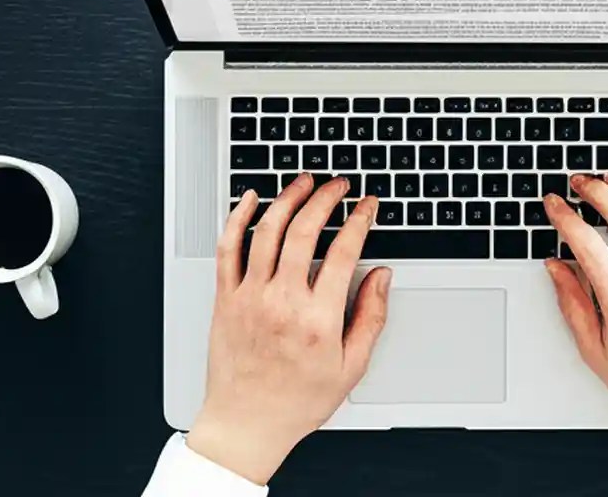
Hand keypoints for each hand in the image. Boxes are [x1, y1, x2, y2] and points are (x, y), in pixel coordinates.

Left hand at [185, 174, 390, 483]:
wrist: (247, 424)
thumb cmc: (296, 401)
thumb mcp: (351, 367)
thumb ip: (371, 317)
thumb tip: (382, 277)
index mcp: (318, 319)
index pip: (344, 251)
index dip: (360, 219)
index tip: (367, 206)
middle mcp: (282, 302)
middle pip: (304, 231)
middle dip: (326, 198)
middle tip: (338, 186)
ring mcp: (250, 297)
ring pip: (267, 231)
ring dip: (287, 198)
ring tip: (303, 183)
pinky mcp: (225, 299)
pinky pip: (228, 248)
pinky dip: (238, 218)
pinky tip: (250, 200)